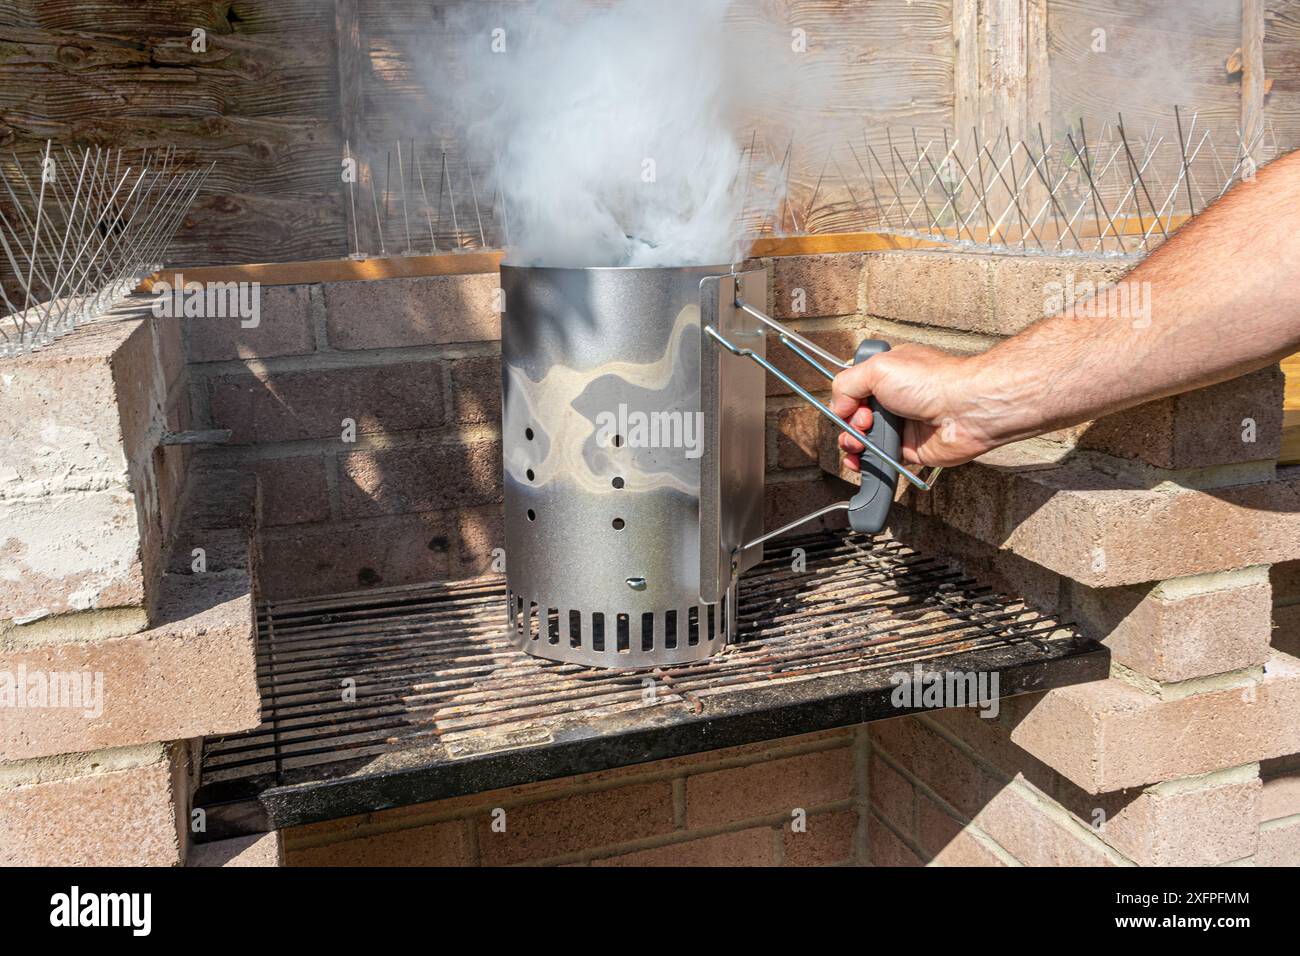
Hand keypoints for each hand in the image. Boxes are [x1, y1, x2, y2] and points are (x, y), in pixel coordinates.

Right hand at [829, 343, 996, 470]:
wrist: (964, 411)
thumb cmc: (932, 382)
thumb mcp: (877, 368)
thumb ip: (846, 383)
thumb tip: (837, 406)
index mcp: (887, 373)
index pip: (853, 387)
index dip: (845, 400)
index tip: (848, 406)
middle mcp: (893, 398)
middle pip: (854, 415)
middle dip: (848, 423)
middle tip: (863, 422)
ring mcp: (900, 424)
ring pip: (863, 439)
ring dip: (853, 444)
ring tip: (861, 443)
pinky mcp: (907, 449)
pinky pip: (879, 458)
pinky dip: (866, 462)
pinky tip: (861, 461)